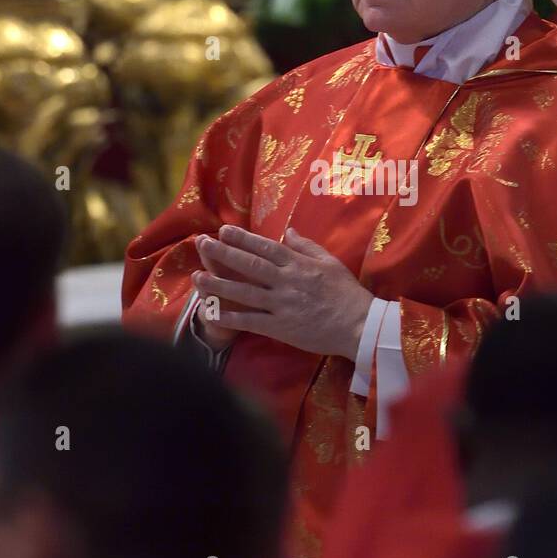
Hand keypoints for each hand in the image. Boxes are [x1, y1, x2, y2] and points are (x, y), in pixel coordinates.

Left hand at [191, 224, 373, 361]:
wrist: (360, 325)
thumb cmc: (347, 293)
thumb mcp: (330, 262)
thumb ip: (307, 246)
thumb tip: (289, 230)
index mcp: (298, 264)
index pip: (265, 247)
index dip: (242, 239)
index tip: (223, 230)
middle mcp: (286, 281)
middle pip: (249, 265)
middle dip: (223, 253)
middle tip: (201, 244)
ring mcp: (282, 304)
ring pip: (244, 292)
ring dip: (218, 284)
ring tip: (196, 277)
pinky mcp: (281, 327)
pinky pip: (251, 321)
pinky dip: (230, 318)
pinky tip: (211, 314)